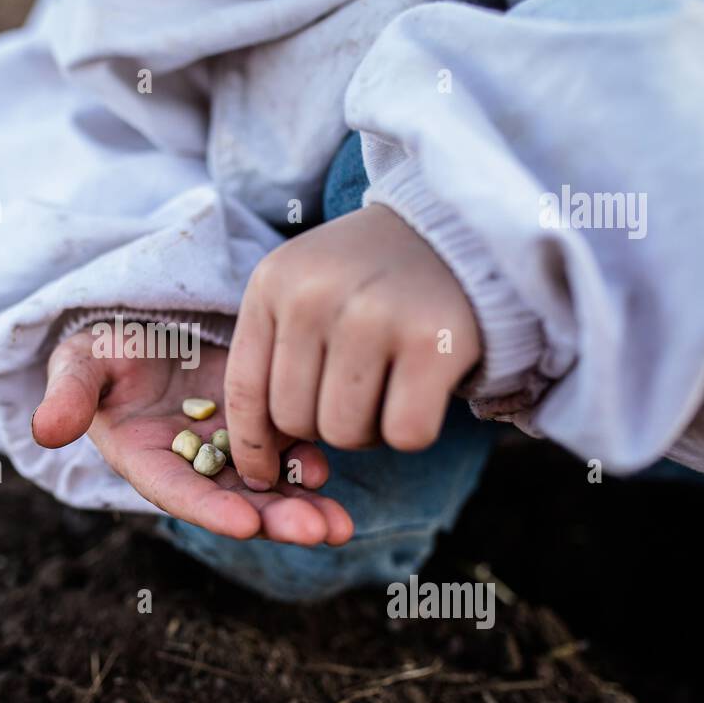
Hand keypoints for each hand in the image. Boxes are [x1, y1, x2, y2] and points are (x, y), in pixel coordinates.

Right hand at [31, 330, 353, 545]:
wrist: (141, 326)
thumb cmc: (102, 346)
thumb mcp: (78, 364)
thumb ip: (68, 395)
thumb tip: (44, 429)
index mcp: (146, 458)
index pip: (178, 491)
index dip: (210, 509)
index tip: (244, 524)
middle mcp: (191, 464)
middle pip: (235, 501)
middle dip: (275, 520)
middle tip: (319, 531)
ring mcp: (228, 446)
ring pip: (269, 486)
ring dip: (303, 507)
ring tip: (339, 525)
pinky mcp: (259, 422)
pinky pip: (288, 449)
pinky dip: (310, 465)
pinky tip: (331, 470)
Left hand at [226, 204, 481, 488]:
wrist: (458, 228)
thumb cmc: (371, 276)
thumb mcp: (306, 292)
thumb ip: (276, 356)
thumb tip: (258, 459)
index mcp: (272, 283)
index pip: (244, 388)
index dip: (251, 444)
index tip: (261, 473)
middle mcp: (314, 296)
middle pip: (295, 420)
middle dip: (324, 424)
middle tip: (357, 394)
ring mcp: (373, 317)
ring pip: (345, 432)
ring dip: (368, 429)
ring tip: (388, 386)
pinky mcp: (431, 342)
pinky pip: (404, 434)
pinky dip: (413, 429)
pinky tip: (422, 391)